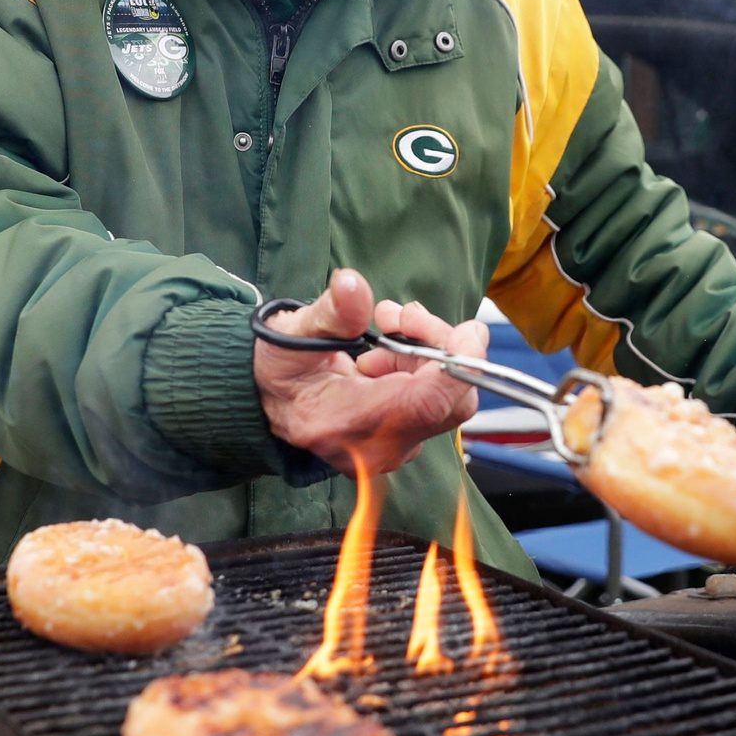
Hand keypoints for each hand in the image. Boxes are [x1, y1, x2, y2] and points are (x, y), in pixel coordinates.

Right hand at [254, 269, 485, 475]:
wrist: (265, 400)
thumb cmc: (278, 366)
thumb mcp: (292, 332)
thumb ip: (330, 311)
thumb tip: (351, 284)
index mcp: (345, 422)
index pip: (427, 402)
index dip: (460, 363)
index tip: (470, 328)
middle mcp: (375, 449)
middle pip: (448, 401)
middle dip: (437, 346)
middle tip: (401, 315)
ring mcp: (391, 452)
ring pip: (444, 397)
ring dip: (424, 352)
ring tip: (384, 324)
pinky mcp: (400, 443)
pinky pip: (433, 402)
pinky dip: (420, 368)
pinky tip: (385, 351)